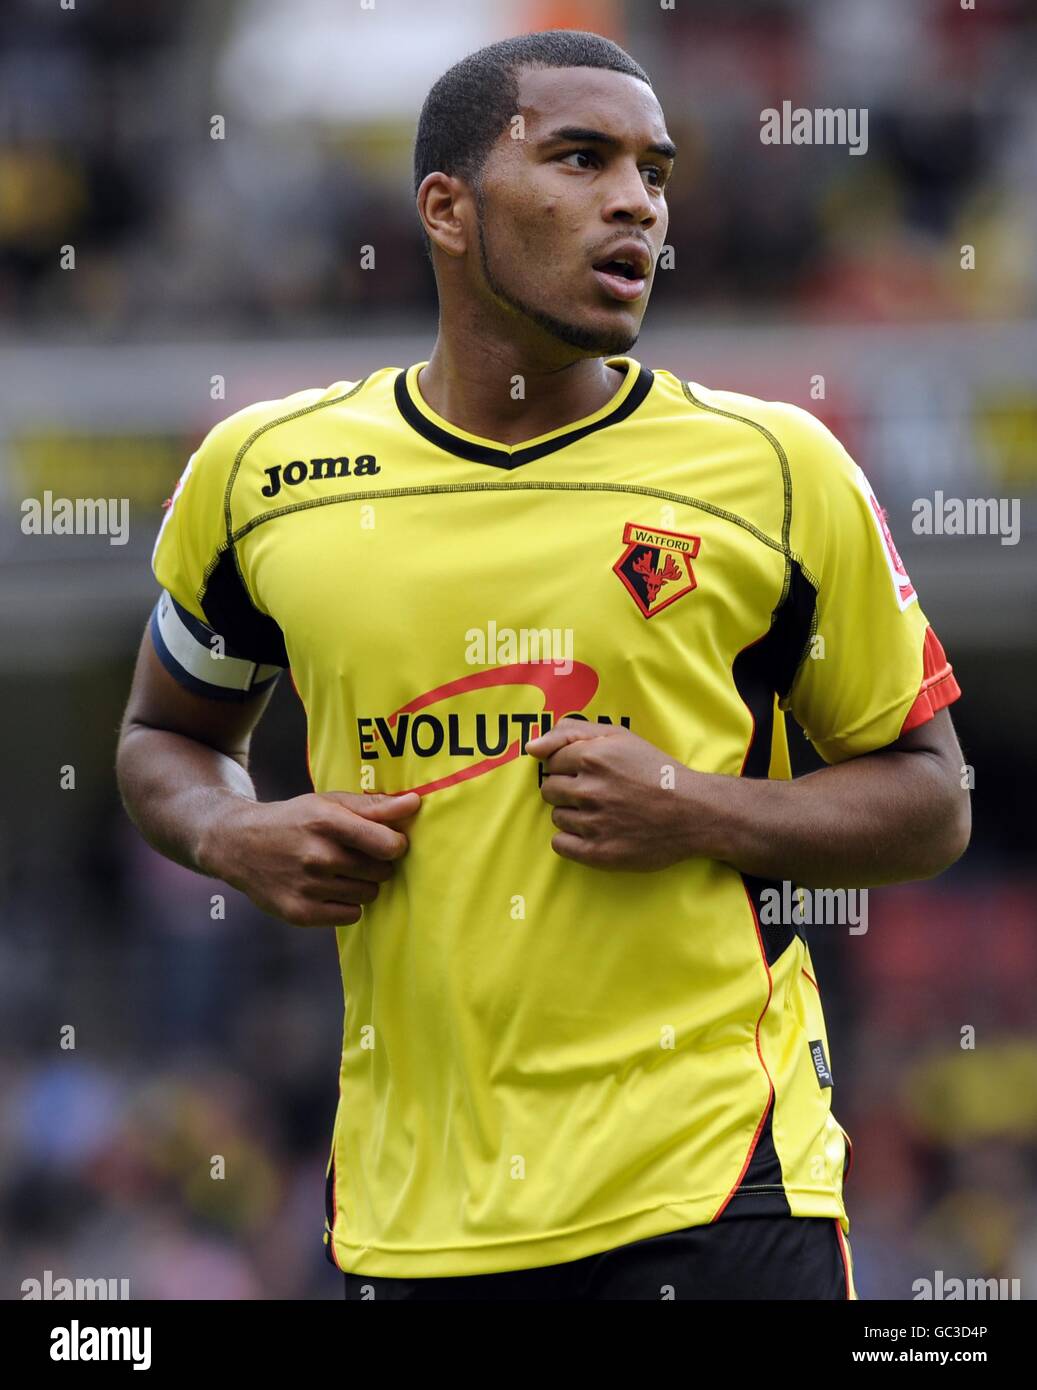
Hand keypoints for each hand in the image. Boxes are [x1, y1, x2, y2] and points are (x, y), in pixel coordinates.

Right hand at [199, 790, 420, 925]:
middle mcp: (316, 856)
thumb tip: (415, 803)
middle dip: (376, 863)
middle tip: (355, 855)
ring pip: (368, 894)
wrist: (238, 845)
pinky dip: (346, 905)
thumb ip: (374, 806)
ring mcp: (306, 887)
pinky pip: (351, 916)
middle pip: (381, 871)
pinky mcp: (299, 914)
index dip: (395, 844)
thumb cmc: (295, 820)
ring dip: (361, 884)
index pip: (388, 844)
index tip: (387, 841)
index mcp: (326, 821)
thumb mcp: (328, 803)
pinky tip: (328, 889)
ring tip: (338, 871)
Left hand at [525, 719, 703, 870]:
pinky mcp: (599, 852)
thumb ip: (571, 733)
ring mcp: (594, 823)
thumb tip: (531, 747)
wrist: (694, 812)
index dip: (568, 767)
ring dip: (572, 814)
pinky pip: (560, 845)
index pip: (550, 762)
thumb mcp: (620, 738)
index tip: (588, 773)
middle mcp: (590, 789)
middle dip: (567, 790)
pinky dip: (571, 839)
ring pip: (556, 816)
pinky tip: (594, 832)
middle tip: (596, 793)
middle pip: (549, 790)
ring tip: (602, 812)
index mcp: (593, 757)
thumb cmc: (656, 771)